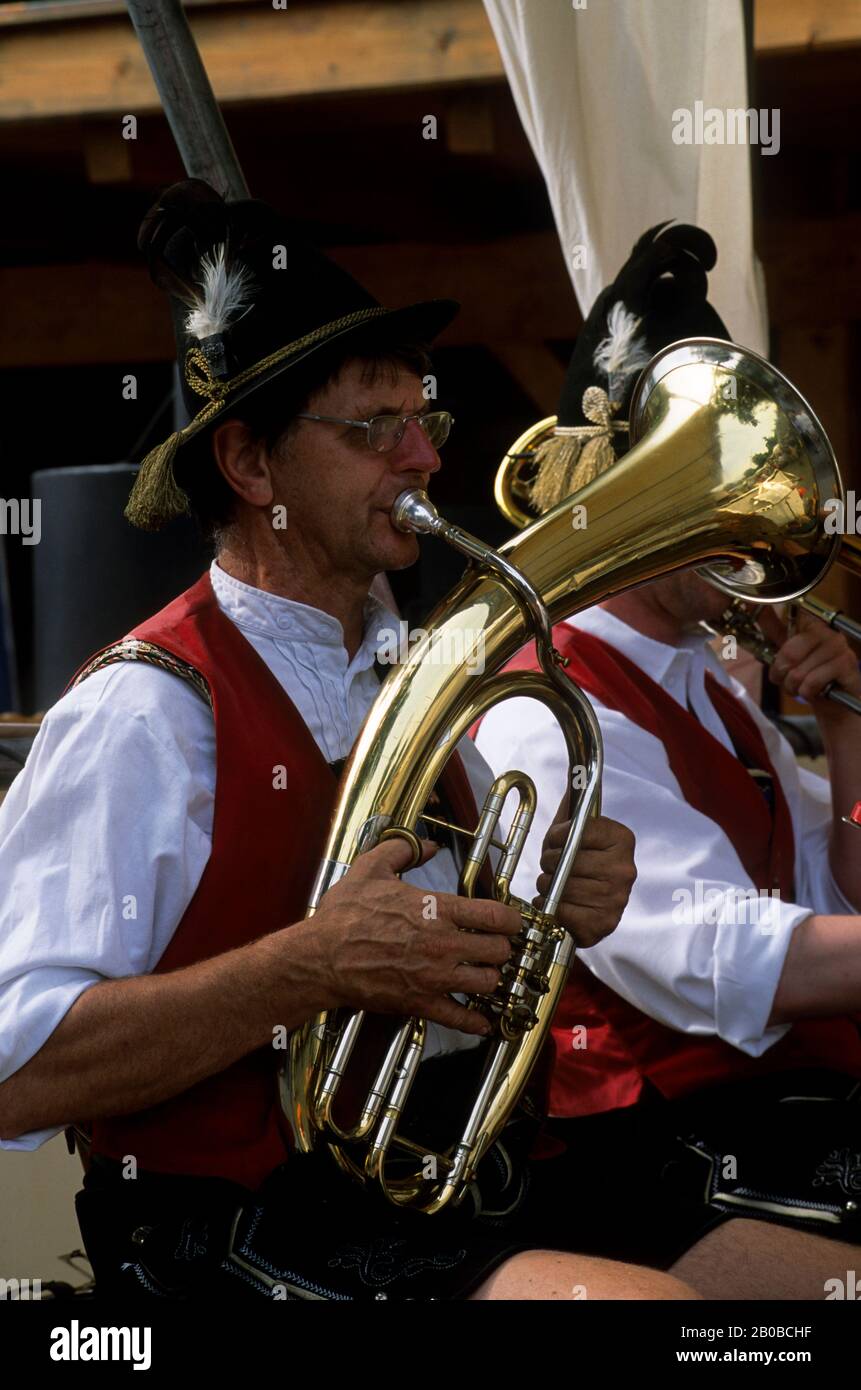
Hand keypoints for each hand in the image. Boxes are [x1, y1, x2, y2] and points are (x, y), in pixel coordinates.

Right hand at [306, 836, 521, 1033]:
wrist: (320, 957)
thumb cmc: (344, 915)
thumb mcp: (371, 868)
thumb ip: (403, 850)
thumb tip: (429, 845)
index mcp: (437, 909)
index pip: (496, 916)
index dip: (511, 919)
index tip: (509, 922)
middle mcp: (443, 943)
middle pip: (499, 951)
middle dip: (501, 948)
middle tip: (494, 947)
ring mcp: (434, 977)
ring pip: (487, 983)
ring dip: (489, 979)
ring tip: (482, 974)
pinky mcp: (420, 1003)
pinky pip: (461, 1019)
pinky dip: (476, 1022)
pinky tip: (482, 1021)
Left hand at [535, 810, 635, 946]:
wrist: (590, 907)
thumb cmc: (578, 862)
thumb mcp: (574, 829)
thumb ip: (574, 804)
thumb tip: (576, 771)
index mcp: (622, 839)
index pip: (580, 829)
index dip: (558, 836)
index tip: (555, 841)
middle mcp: (626, 869)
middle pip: (568, 860)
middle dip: (549, 863)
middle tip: (551, 867)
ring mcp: (618, 899)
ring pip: (562, 887)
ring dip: (547, 887)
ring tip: (553, 885)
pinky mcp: (605, 924)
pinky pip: (563, 911)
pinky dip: (551, 908)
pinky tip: (557, 905)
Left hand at [758, 605, 860, 710]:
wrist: (840, 699)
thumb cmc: (813, 674)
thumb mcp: (791, 652)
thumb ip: (773, 631)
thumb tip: (750, 605)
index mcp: (814, 625)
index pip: (792, 615)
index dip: (769, 616)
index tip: (751, 608)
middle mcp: (828, 632)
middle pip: (788, 654)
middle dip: (780, 675)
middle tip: (784, 680)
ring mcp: (839, 648)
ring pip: (798, 673)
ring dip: (793, 688)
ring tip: (802, 687)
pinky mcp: (845, 666)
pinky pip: (811, 683)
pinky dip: (807, 694)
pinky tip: (815, 691)